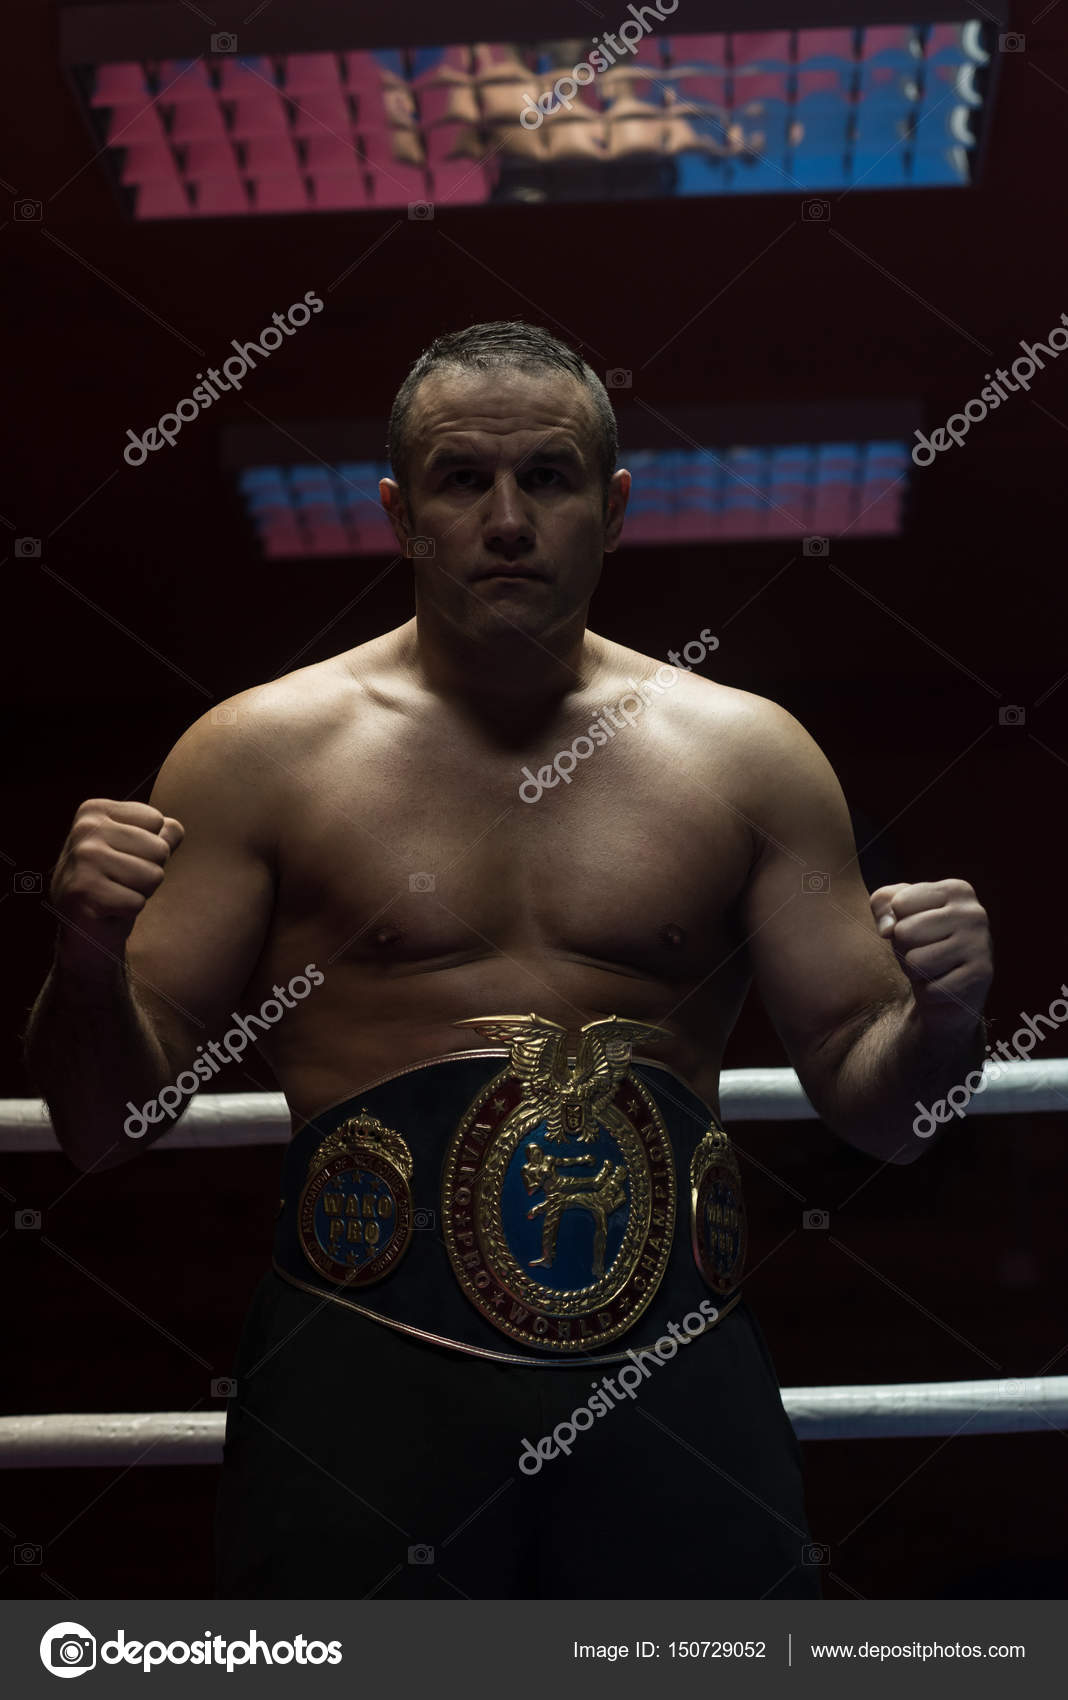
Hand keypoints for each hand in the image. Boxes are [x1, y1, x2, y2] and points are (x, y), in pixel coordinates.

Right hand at [50, 799, 184, 963]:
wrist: (83, 930)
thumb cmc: (116, 884)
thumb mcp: (139, 852)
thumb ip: (164, 835)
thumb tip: (176, 828)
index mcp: (95, 811)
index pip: (158, 821)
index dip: (151, 848)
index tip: (124, 861)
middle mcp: (85, 829)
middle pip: (159, 849)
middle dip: (149, 873)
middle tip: (121, 883)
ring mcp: (82, 859)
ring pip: (153, 875)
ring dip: (140, 892)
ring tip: (115, 894)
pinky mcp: (83, 890)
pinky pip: (137, 902)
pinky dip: (128, 911)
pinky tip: (107, 910)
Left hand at [870, 879, 991, 1034]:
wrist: (950, 986)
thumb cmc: (921, 940)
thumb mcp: (897, 911)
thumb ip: (882, 902)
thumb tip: (887, 929)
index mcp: (956, 890)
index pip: (898, 904)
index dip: (896, 922)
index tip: (917, 928)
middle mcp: (973, 913)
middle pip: (904, 932)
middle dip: (904, 948)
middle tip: (924, 951)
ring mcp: (981, 944)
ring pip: (915, 962)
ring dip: (915, 970)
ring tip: (933, 966)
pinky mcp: (981, 976)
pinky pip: (931, 989)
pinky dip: (930, 991)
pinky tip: (945, 983)